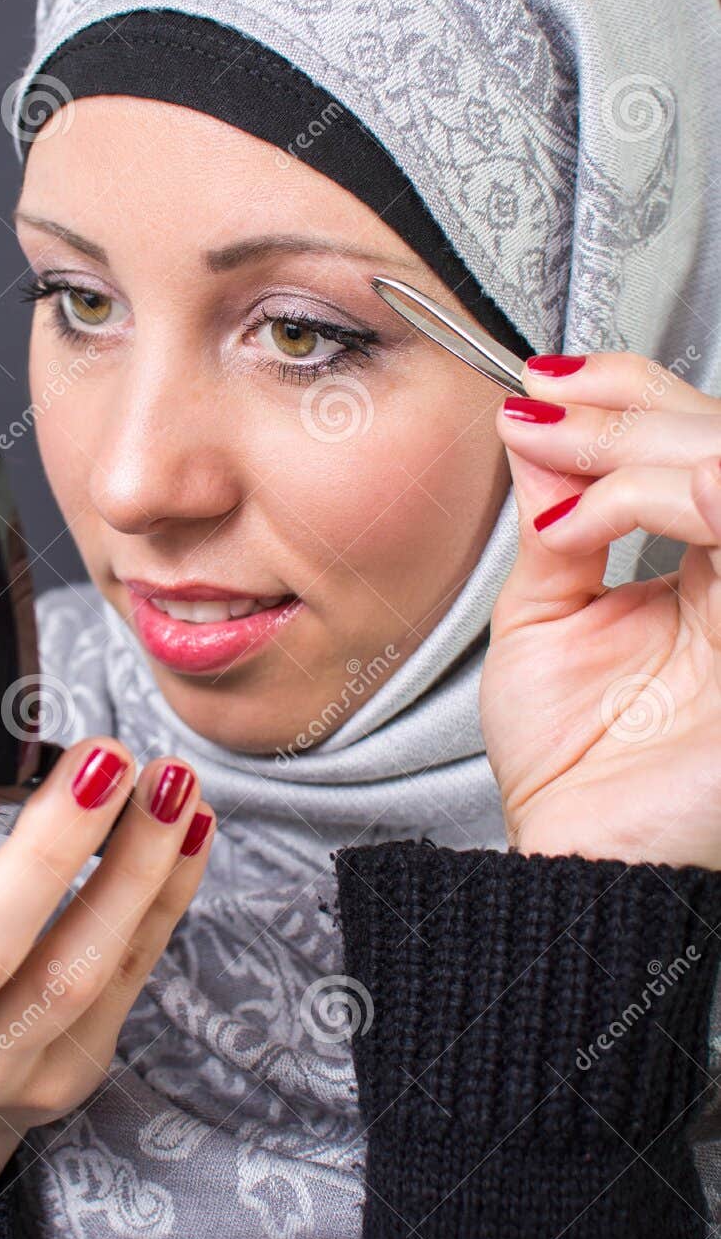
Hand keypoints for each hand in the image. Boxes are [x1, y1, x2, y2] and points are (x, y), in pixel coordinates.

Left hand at [480, 350, 720, 868]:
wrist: (573, 855)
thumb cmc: (570, 760)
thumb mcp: (544, 612)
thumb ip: (556, 514)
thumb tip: (535, 417)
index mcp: (711, 569)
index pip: (700, 444)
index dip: (633, 391)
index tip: (542, 383)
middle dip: (626, 405)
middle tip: (544, 410)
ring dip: (636, 442)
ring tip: (558, 458)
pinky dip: (654, 500)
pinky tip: (586, 518)